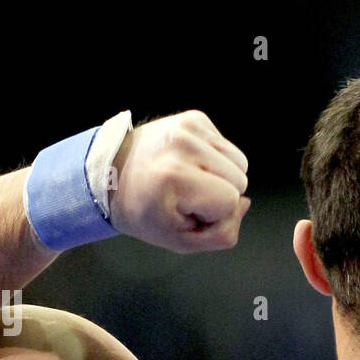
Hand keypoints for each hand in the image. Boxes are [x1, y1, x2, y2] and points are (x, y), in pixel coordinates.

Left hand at [109, 110, 250, 252]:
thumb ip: (222, 234)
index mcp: (174, 177)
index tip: (186, 211)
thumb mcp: (180, 241)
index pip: (230, 201)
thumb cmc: (146, 212)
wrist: (114, 175)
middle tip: (188, 196)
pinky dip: (217, 161)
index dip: (215, 215)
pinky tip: (192, 165)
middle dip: (221, 195)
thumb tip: (245, 203)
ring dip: (222, 178)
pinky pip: (230, 149)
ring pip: (240, 163)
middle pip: (240, 180)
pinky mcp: (194, 118)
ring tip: (191, 180)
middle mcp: (181, 145)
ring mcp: (188, 127)